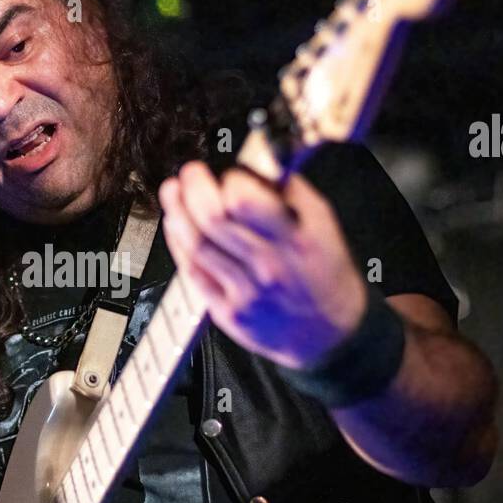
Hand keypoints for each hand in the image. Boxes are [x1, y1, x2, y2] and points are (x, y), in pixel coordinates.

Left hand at [158, 161, 367, 368]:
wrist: (329, 336)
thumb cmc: (326, 277)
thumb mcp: (323, 226)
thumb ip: (292, 193)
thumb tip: (259, 166)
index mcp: (295, 241)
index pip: (246, 202)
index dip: (229, 181)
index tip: (228, 174)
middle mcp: (267, 267)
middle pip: (213, 220)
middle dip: (194, 188)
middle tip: (191, 173)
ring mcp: (245, 293)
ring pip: (197, 245)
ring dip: (178, 212)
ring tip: (173, 192)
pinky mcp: (227, 312)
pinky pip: (193, 272)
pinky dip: (179, 244)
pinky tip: (176, 225)